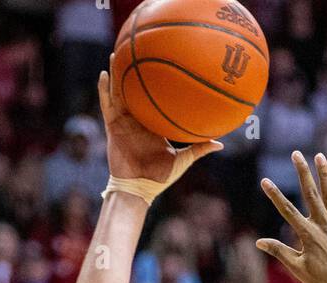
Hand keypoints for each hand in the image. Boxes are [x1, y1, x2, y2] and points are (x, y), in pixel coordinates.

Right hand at [99, 60, 221, 183]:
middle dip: (136, 72)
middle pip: (135, 90)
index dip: (157, 85)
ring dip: (117, 73)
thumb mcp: (183, 160)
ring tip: (117, 53)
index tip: (164, 66)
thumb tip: (221, 143)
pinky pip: (107, 104)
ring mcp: (124, 121)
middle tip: (140, 50)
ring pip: (119, 92)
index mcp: (152, 124)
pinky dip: (105, 89)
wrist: (139, 188)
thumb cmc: (160, 177)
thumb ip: (199, 149)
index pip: (155, 100)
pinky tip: (105, 73)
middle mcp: (137, 119)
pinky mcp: (113, 126)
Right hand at [257, 151, 326, 282]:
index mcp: (308, 235)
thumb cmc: (322, 282)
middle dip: (303, 172)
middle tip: (296, 154)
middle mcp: (324, 226)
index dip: (274, 195)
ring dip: (324, 174)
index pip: (287, 210)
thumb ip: (280, 252)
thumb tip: (259, 242)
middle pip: (311, 193)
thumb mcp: (298, 269)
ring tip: (319, 156)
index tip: (264, 181)